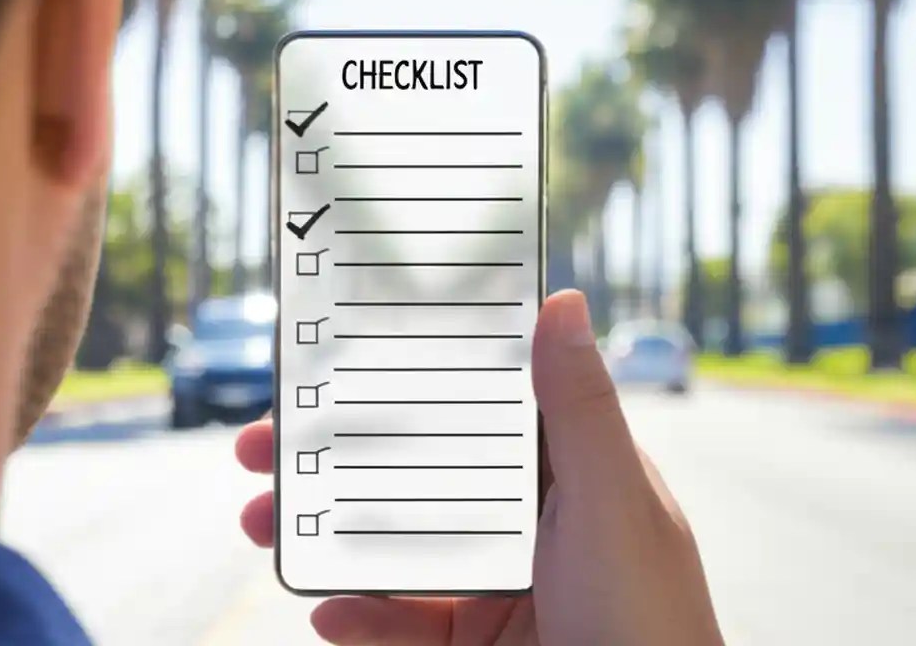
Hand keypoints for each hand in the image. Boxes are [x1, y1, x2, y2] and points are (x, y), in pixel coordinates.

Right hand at [235, 290, 723, 644]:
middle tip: (263, 450)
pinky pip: (401, 623)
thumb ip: (579, 411)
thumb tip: (563, 303)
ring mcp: (498, 584)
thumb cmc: (652, 620)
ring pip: (394, 548)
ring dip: (325, 536)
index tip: (332, 363)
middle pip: (414, 475)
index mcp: (564, 471)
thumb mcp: (612, 503)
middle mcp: (527, 522)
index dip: (401, 383)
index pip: (472, 406)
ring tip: (264, 526)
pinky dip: (357, 616)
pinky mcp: (474, 642)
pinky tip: (328, 611)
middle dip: (336, 461)